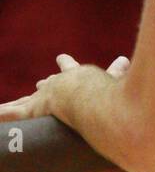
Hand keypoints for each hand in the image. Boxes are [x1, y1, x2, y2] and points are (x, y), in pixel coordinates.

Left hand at [0, 53, 127, 123]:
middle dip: (44, 85)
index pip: (70, 69)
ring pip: (26, 102)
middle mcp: (57, 85)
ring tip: (8, 108)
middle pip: (47, 85)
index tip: (60, 57)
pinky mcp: (34, 110)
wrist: (90, 99)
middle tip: (40, 82)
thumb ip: (118, 71)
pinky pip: (13, 114)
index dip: (66, 64)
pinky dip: (4, 113)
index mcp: (76, 78)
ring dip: (18, 105)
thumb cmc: (105, 92)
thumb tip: (125, 59)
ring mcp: (43, 97)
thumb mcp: (113, 80)